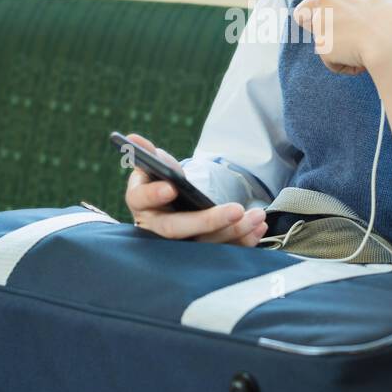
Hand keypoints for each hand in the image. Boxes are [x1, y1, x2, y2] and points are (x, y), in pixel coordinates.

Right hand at [121, 132, 268, 246]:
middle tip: (236, 210)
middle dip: (208, 220)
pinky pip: (221, 250)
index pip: (141, 199)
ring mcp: (177, 243)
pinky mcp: (199, 252)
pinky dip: (243, 241)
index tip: (171, 188)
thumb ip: (148, 154)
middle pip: (177, 228)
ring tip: (257, 216)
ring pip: (203, 243)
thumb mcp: (156, 167)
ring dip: (234, 231)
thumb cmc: (161, 182)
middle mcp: (154, 227)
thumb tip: (133, 138)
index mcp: (140, 202)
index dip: (154, 194)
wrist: (174, 205)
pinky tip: (259, 228)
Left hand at [292, 0, 391, 74]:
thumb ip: (373, 1)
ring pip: (314, 35)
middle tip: (340, 34)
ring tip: (355, 51)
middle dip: (315, 22)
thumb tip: (378, 13)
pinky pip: (330, 60)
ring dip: (329, 44)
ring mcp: (321, 20)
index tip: (334, 10)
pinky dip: (344, 65)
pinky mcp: (321, 45)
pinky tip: (363, 63)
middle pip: (303, 8)